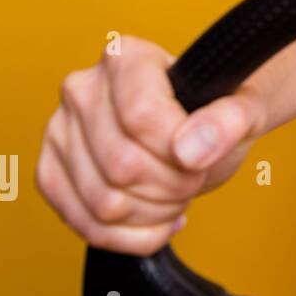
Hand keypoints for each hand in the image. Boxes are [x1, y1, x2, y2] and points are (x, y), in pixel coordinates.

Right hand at [36, 34, 267, 255]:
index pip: (141, 117)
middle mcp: (82, 89)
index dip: (180, 151)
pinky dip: (130, 237)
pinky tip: (157, 219)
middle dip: (173, 187)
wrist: (201, 131)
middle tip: (193, 176)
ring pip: (103, 203)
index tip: (201, 153)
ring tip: (175, 194)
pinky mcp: (52, 174)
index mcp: (126, 57)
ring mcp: (59, 132)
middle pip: (122, 166)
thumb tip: (191, 149)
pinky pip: (83, 225)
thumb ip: (229, 120)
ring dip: (155, 214)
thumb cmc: (218, 112)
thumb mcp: (244, 108)